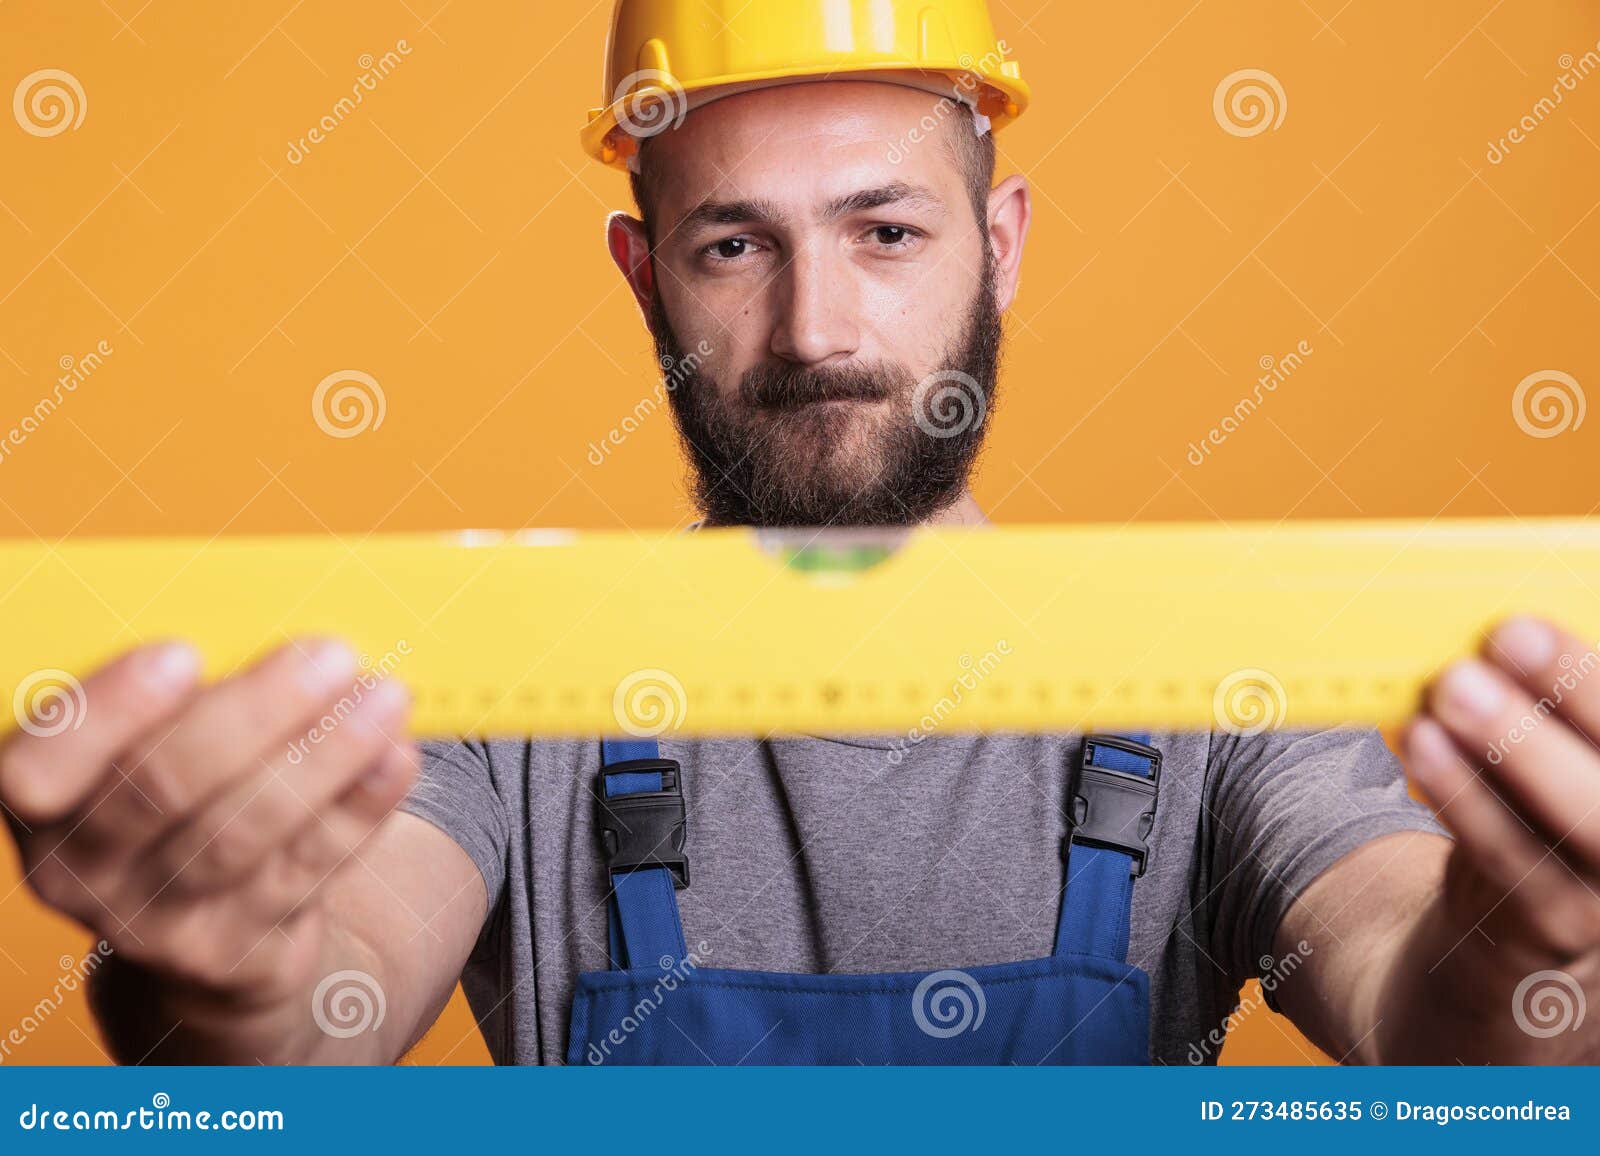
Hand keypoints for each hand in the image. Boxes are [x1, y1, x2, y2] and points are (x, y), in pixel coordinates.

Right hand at [0, 640, 415, 1011]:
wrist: (204, 921)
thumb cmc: (182, 789)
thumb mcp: (153, 745)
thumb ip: (191, 699)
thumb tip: (288, 637)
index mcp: (42, 798)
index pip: (40, 762)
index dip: (109, 710)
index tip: (183, 652)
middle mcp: (80, 870)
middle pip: (162, 789)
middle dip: (254, 712)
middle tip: (330, 653)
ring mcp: (156, 923)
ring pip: (244, 833)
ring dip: (325, 756)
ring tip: (386, 695)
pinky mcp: (236, 957)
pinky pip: (306, 873)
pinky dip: (359, 809)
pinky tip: (397, 757)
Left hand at [1403, 616, 1599, 1055]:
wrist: (1502, 969)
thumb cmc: (1534, 832)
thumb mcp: (1551, 773)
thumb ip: (1545, 715)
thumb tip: (1494, 625)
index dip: (1597, 678)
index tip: (1535, 620)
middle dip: (1576, 694)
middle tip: (1507, 635)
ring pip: (1581, 823)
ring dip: (1510, 748)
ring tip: (1449, 689)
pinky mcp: (1548, 930)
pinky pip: (1508, 863)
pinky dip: (1465, 801)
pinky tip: (1422, 745)